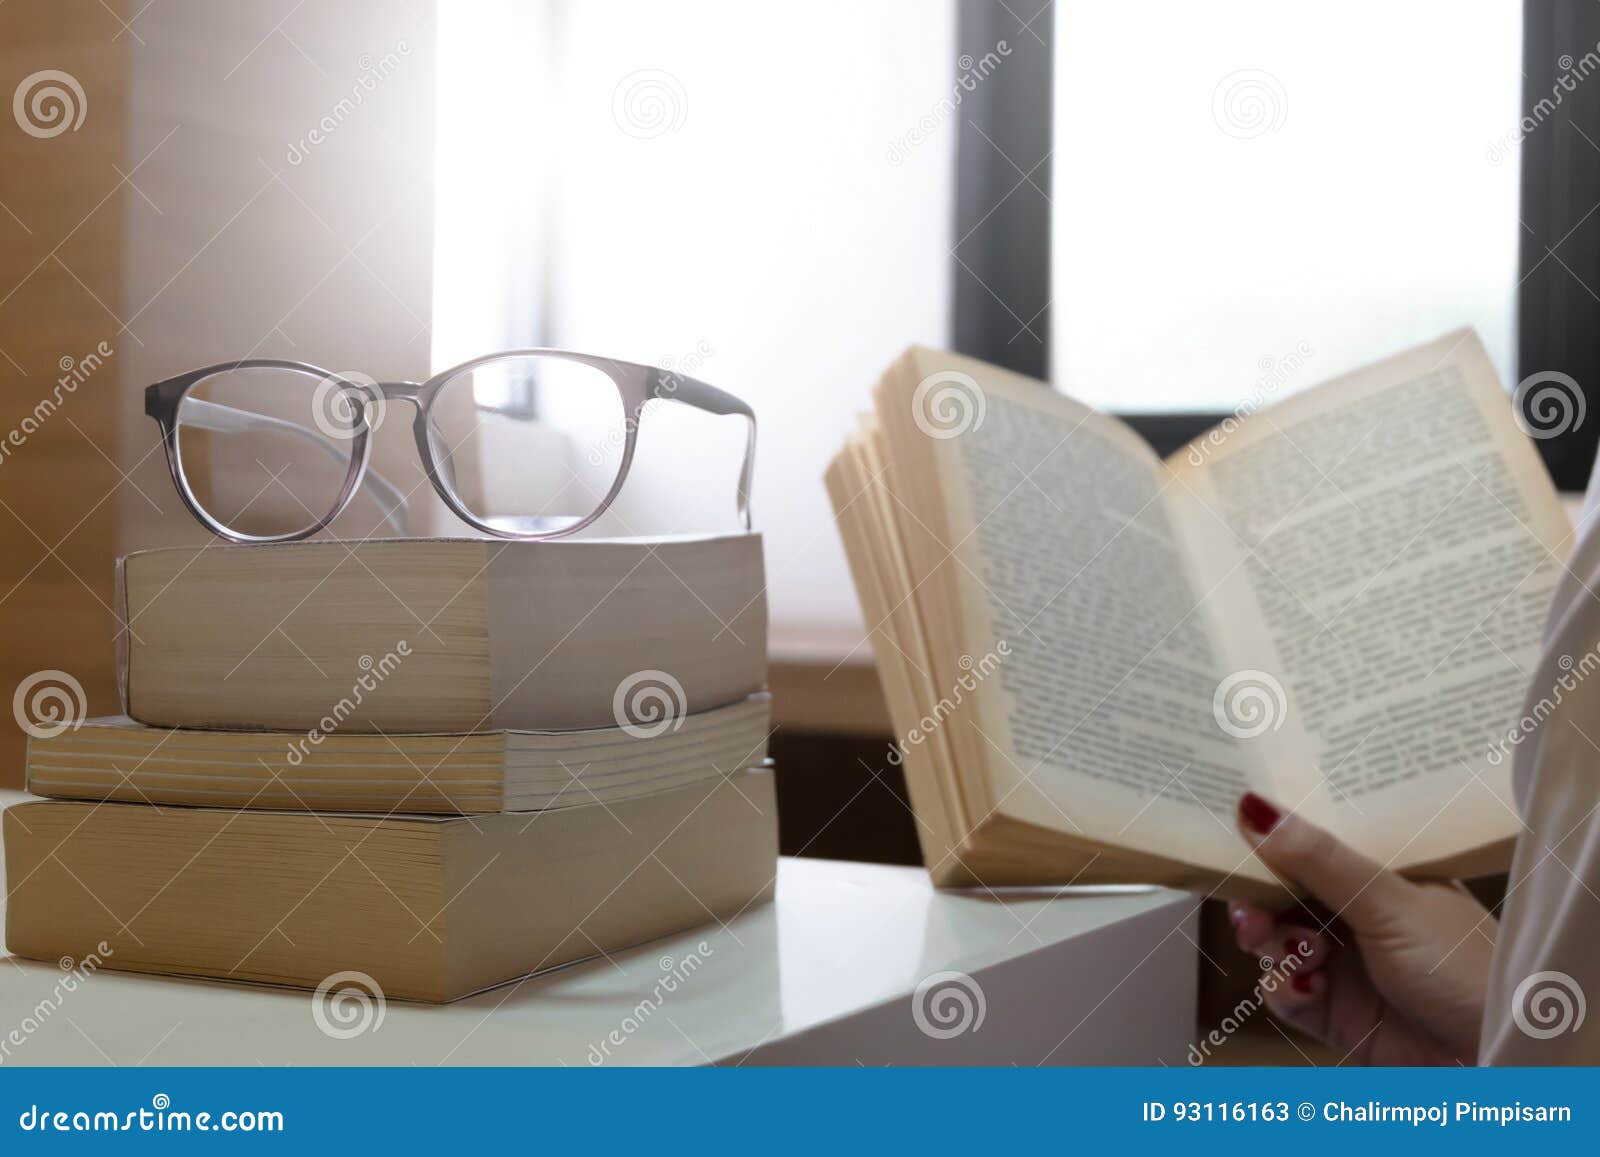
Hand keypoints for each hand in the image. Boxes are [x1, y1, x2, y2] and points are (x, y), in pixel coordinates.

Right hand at [1229, 791, 1494, 1064]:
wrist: (1494, 1059)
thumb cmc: (1461, 965)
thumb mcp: (1389, 902)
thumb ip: (1319, 859)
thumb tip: (1252, 805)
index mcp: (1384, 876)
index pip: (1318, 844)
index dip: (1275, 836)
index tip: (1232, 826)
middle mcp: (1360, 916)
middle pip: (1285, 895)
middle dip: (1258, 898)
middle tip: (1247, 909)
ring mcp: (1345, 965)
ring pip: (1277, 943)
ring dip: (1270, 943)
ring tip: (1282, 949)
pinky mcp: (1333, 1013)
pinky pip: (1285, 993)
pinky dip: (1285, 989)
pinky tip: (1304, 988)